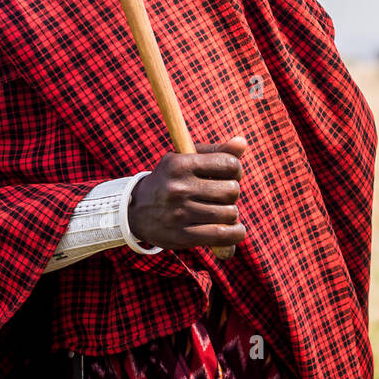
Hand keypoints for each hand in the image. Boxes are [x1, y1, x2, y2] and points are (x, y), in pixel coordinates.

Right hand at [128, 137, 246, 250]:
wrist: (135, 211)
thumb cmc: (170, 180)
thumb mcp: (185, 159)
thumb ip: (216, 151)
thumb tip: (242, 142)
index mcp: (180, 164)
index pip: (229, 164)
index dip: (236, 170)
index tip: (229, 175)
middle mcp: (179, 188)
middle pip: (231, 190)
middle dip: (232, 193)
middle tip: (221, 196)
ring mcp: (179, 213)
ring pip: (230, 213)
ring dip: (231, 214)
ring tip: (220, 212)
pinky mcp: (181, 236)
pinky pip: (222, 235)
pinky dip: (235, 233)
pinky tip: (233, 230)